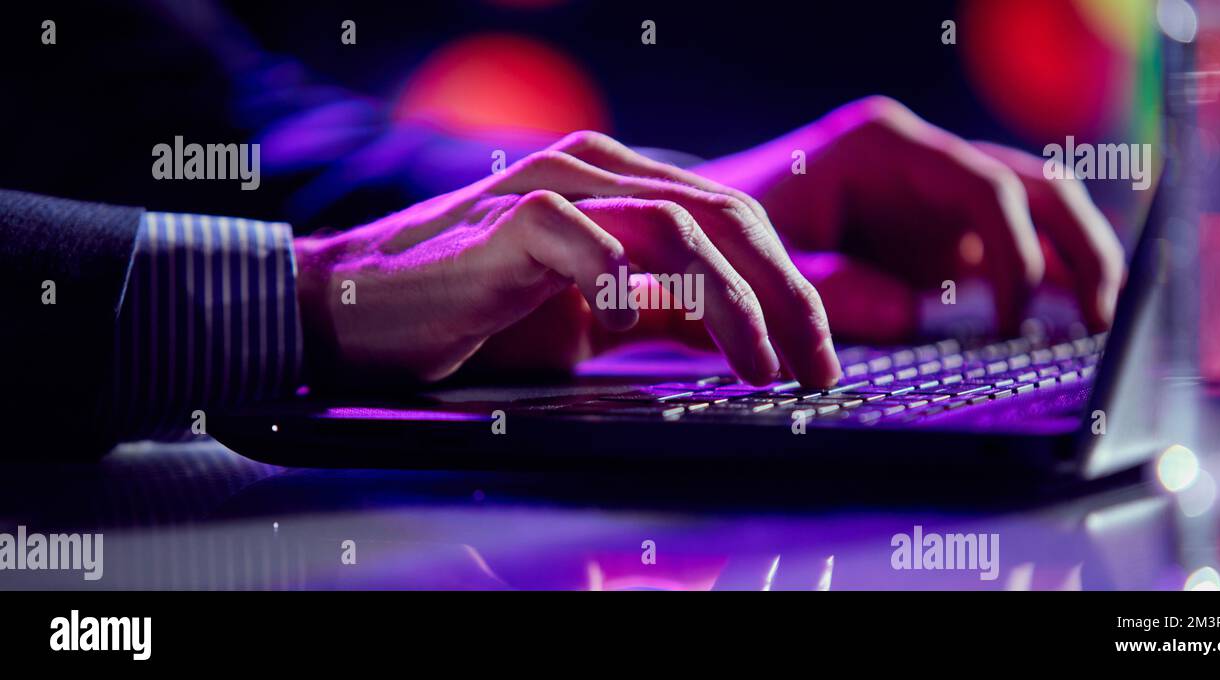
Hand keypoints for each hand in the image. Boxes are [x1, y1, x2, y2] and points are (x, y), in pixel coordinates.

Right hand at [293, 132, 840, 388]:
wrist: (353, 304)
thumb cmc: (469, 310)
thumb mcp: (588, 312)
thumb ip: (660, 310)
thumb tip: (739, 335)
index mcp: (622, 184)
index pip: (735, 220)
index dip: (790, 286)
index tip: (819, 355)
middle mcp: (598, 170)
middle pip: (725, 217)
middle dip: (786, 296)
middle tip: (814, 366)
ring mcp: (553, 187)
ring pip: (675, 228)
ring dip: (730, 303)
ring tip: (756, 367)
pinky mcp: (508, 220)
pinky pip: (587, 243)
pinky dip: (624, 288)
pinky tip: (635, 333)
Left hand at [693, 96, 1126, 339]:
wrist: (709, 232)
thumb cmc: (736, 235)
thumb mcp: (770, 260)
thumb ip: (833, 287)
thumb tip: (912, 319)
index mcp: (884, 146)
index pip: (981, 183)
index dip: (1013, 250)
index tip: (1011, 320)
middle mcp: (923, 162)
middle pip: (1031, 184)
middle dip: (1077, 245)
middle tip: (1102, 315)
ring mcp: (937, 198)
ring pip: (1036, 210)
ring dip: (1076, 259)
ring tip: (1100, 322)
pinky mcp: (940, 236)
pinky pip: (1009, 250)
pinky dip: (1040, 283)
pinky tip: (1063, 326)